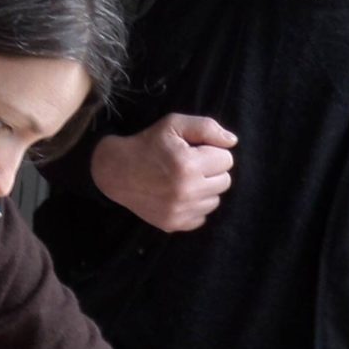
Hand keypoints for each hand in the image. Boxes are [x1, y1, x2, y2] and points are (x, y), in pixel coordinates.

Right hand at [89, 113, 236, 232]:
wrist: (116, 171)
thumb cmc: (148, 143)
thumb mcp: (174, 124)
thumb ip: (207, 127)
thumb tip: (232, 142)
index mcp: (188, 164)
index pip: (227, 160)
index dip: (212, 151)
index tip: (195, 150)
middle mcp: (186, 191)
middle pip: (225, 181)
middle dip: (211, 170)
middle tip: (190, 164)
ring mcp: (180, 211)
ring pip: (215, 200)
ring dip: (204, 189)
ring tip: (184, 180)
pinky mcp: (173, 224)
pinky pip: (201, 217)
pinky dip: (194, 206)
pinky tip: (178, 195)